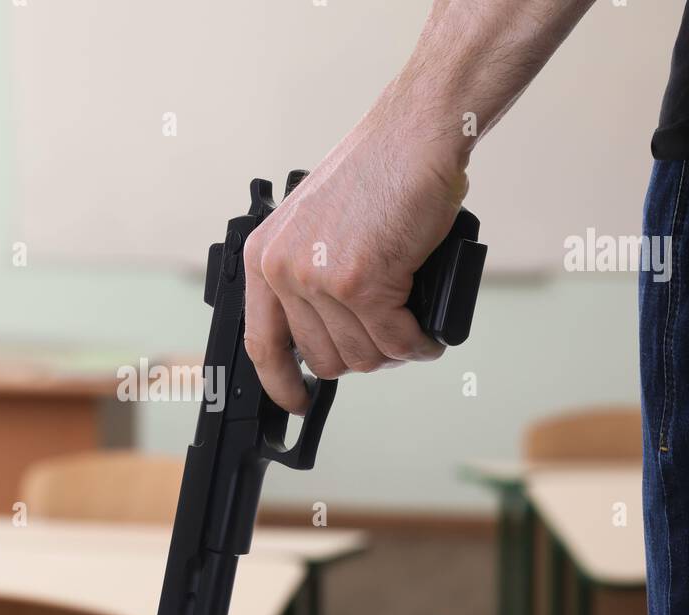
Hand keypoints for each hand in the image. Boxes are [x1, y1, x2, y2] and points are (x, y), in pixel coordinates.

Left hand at [242, 93, 470, 413]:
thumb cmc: (376, 175)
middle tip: (388, 339)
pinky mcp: (362, 283)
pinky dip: (418, 344)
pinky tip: (427, 335)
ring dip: (394, 351)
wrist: (414, 137)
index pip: (261, 343)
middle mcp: (283, 271)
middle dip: (362, 358)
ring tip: (411, 328)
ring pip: (361, 356)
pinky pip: (394, 342)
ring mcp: (320, 278)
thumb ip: (308, 279)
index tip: (295, 402)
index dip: (279, 383)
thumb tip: (325, 338)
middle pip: (322, 359)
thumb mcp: (315, 228)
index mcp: (263, 258)